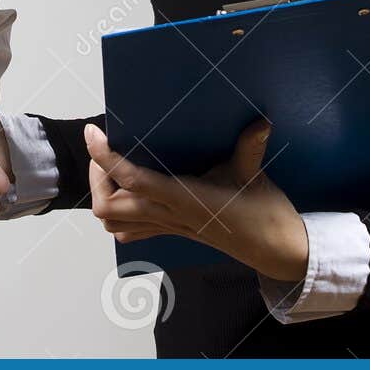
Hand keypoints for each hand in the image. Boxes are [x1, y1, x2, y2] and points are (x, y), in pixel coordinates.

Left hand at [85, 118, 308, 281]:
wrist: (274, 249)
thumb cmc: (263, 212)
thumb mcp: (254, 174)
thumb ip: (250, 147)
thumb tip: (262, 121)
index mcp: (184, 197)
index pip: (131, 180)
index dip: (105, 157)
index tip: (94, 132)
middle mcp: (169, 215)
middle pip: (108, 207)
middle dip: (97, 177)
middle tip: (107, 152)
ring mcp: (168, 227)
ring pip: (113, 223)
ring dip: (104, 196)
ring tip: (113, 170)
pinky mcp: (172, 232)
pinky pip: (129, 232)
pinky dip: (117, 214)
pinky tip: (129, 192)